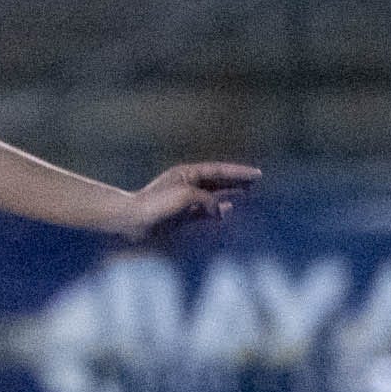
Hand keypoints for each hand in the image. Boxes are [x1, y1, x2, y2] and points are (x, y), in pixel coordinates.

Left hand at [121, 161, 261, 243]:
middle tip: (256, 182)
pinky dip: (218, 211)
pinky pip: (206, 212)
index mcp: (187, 174)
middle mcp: (187, 184)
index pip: (219, 170)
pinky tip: (229, 211)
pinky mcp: (182, 216)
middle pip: (217, 181)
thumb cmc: (157, 203)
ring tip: (248, 195)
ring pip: (213, 196)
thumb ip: (209, 200)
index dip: (239, 172)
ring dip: (230, 195)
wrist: (132, 220)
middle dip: (236, 181)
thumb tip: (222, 210)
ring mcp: (185, 200)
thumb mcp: (186, 196)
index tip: (257, 174)